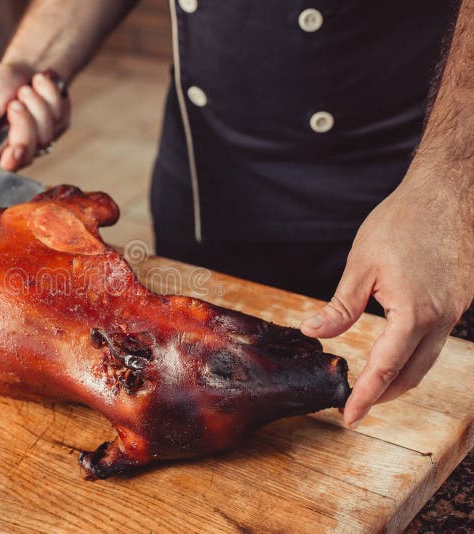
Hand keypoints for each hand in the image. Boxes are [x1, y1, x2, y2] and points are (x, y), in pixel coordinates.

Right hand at [0, 62, 69, 170]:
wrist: (27, 64)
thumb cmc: (1, 83)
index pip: (6, 165)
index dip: (12, 160)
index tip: (13, 150)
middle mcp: (22, 147)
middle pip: (28, 152)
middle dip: (23, 124)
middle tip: (14, 103)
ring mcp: (44, 138)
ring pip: (46, 134)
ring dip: (35, 105)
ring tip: (25, 90)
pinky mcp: (60, 126)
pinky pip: (59, 117)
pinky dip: (49, 95)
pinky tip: (40, 88)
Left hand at [300, 173, 473, 427]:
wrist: (447, 192)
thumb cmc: (402, 222)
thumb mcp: (361, 265)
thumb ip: (340, 307)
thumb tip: (313, 333)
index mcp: (414, 313)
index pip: (385, 368)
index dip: (366, 396)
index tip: (349, 417)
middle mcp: (441, 319)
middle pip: (411, 374)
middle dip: (383, 394)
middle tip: (355, 405)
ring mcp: (455, 312)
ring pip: (427, 360)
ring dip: (400, 378)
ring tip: (371, 386)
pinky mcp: (460, 301)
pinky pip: (436, 340)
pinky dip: (414, 355)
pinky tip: (394, 351)